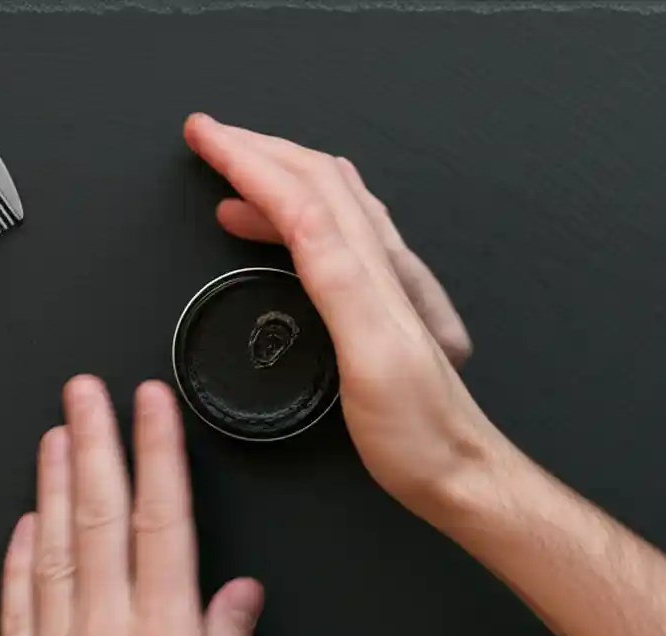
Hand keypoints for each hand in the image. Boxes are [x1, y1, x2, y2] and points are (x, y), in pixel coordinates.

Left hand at [0, 377, 264, 635]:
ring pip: (52, 548)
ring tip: (56, 433)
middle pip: (101, 519)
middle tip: (87, 391)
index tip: (152, 405)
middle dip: (97, 444)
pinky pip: (14, 606)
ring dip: (55, 484)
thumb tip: (242, 594)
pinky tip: (23, 523)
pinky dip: (17, 556)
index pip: (161, 523)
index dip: (157, 454)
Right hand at [184, 113, 505, 513]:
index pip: (302, 195)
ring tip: (231, 176)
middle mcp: (383, 266)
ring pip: (328, 203)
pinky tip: (285, 231)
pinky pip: (335, 236)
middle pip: (317, 182)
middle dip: (258, 150)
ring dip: (275, 177)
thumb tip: (302, 219)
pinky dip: (295, 215)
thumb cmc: (419, 432)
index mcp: (372, 273)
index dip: (248, 158)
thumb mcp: (375, 360)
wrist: (461, 471)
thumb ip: (341, 285)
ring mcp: (386, 283)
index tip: (204, 135)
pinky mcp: (381, 307)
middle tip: (208, 137)